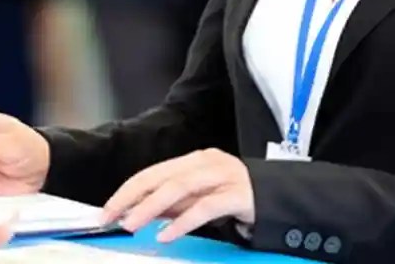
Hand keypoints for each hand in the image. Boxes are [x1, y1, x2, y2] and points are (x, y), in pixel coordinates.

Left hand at [101, 149, 254, 242]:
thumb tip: (141, 213)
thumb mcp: (202, 200)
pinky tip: (166, 234)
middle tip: (110, 216)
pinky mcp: (239, 195)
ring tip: (131, 225)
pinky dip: (182, 221)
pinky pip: (205, 207)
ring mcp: (224, 176)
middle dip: (131, 197)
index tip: (108, 210)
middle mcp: (207, 163)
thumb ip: (176, 205)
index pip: (153, 173)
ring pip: (179, 187)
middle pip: (161, 177)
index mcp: (194, 161)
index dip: (128, 191)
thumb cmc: (240, 200)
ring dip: (150, 207)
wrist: (287, 199)